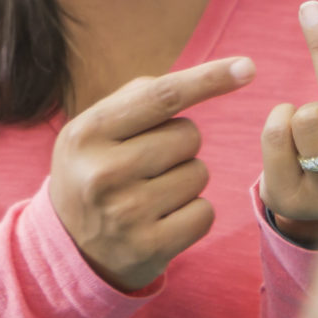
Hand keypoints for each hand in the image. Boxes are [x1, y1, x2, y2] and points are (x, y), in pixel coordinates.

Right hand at [50, 56, 255, 290]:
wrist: (69, 249)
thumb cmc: (93, 173)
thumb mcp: (92, 131)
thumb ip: (137, 98)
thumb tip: (210, 76)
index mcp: (87, 133)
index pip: (161, 97)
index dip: (208, 79)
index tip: (248, 67)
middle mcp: (102, 172)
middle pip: (189, 135)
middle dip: (181, 145)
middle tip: (148, 166)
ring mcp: (126, 213)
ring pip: (200, 173)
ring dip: (186, 180)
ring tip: (150, 194)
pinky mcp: (149, 247)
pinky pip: (204, 212)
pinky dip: (193, 214)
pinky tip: (162, 221)